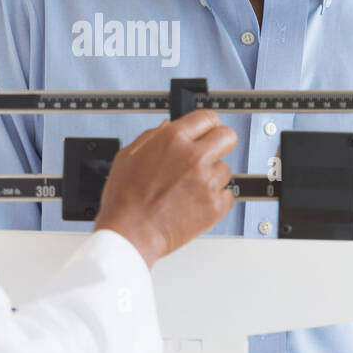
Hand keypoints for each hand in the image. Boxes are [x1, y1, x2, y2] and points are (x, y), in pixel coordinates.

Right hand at [93, 110, 236, 267]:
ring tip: (189, 187)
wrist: (129, 234)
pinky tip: (195, 202)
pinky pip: (227, 195)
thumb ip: (152, 136)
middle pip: (228, 136)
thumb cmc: (125, 200)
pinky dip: (215, 199)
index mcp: (173, 140)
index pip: (207, 117)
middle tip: (209, 153)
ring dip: (212, 175)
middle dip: (220, 142)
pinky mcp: (216, 206)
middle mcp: (194, 157)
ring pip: (226, 169)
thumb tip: (167, 127)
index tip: (207, 130)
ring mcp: (207, 182)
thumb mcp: (128, 156)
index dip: (207, 124)